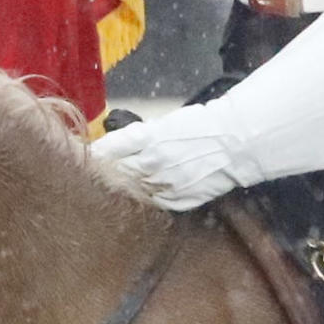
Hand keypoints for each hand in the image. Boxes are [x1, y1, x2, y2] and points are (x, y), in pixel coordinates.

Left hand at [87, 104, 247, 209]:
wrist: (235, 142)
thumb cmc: (201, 125)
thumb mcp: (166, 122)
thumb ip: (140, 136)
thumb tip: (119, 146)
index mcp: (147, 139)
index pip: (108, 149)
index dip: (95, 153)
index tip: (88, 155)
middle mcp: (152, 163)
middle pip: (116, 172)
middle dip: (106, 172)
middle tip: (98, 172)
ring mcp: (164, 185)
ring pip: (132, 190)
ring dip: (125, 187)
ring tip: (119, 184)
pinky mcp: (178, 200)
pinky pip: (153, 202)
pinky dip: (147, 196)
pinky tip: (145, 192)